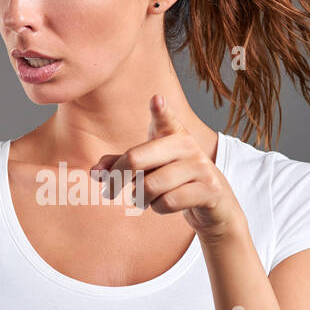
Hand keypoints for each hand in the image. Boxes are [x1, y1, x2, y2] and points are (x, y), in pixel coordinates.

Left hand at [90, 94, 245, 242]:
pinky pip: (167, 202)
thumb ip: (120, 166)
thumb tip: (94, 172)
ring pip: (150, 186)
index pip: (165, 120)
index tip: (156, 100)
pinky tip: (162, 205)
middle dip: (116, 179)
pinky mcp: (208, 190)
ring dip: (139, 198)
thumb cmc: (175, 181)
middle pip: (136, 159)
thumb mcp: (149, 168)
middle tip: (108, 192)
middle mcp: (187, 145)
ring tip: (142, 199)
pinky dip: (157, 208)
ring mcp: (200, 167)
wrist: (215, 204)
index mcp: (173, 134)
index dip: (160, 111)